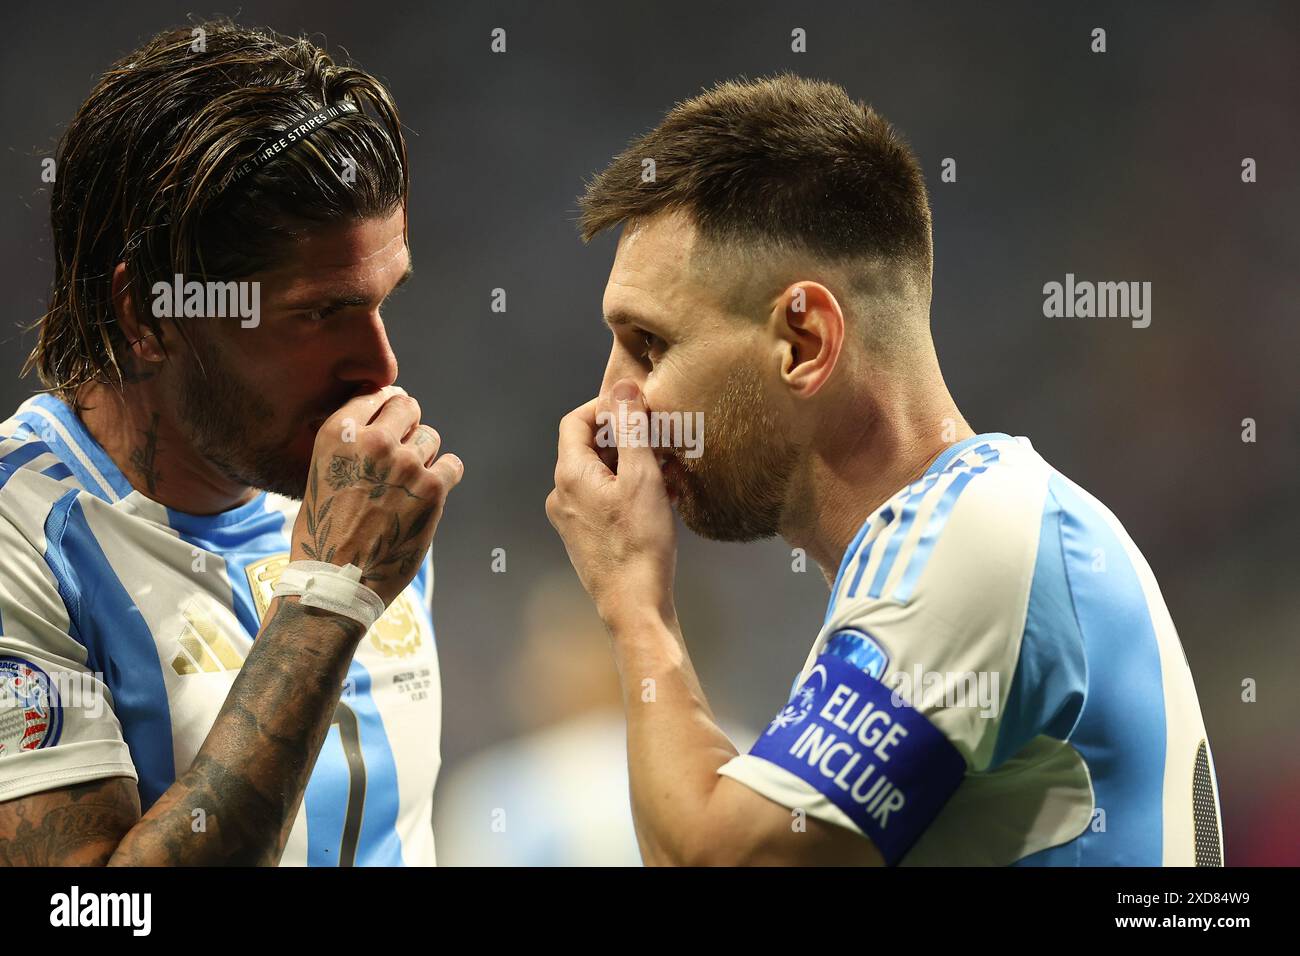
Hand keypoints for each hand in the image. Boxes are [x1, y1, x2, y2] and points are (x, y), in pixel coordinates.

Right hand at [291, 385, 462, 606]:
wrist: (337, 582)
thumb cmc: (324, 534)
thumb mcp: (322, 474)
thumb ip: (351, 446)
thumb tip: (387, 424)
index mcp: (337, 434)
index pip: (374, 395)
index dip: (386, 407)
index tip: (390, 420)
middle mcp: (373, 441)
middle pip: (408, 407)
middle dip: (408, 425)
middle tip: (403, 450)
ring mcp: (405, 463)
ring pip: (431, 437)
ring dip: (424, 455)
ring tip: (407, 484)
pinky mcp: (433, 488)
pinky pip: (453, 464)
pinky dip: (445, 477)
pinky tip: (429, 494)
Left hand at [546, 380, 676, 627]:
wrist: (634, 605)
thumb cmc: (638, 542)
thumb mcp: (641, 476)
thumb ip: (631, 428)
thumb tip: (623, 387)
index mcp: (569, 474)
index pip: (576, 421)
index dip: (606, 406)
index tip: (639, 407)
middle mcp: (562, 494)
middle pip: (589, 447)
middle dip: (626, 436)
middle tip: (662, 435)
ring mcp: (572, 518)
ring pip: (601, 474)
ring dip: (632, 463)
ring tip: (668, 465)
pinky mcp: (586, 537)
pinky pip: (604, 498)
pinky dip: (629, 487)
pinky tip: (662, 494)